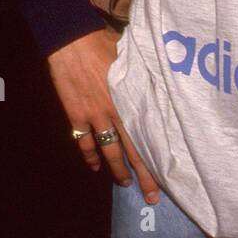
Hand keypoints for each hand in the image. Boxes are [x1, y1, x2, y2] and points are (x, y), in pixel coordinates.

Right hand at [46, 26, 160, 203]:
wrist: (70, 40)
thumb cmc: (103, 44)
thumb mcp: (130, 59)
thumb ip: (140, 77)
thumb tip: (156, 81)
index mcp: (130, 100)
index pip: (147, 136)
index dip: (156, 157)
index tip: (166, 175)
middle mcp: (115, 113)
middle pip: (132, 151)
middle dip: (143, 175)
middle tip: (151, 197)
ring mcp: (94, 116)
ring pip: (108, 150)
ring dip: (117, 170)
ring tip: (125, 184)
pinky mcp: (76, 115)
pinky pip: (83, 141)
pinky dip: (89, 155)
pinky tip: (95, 167)